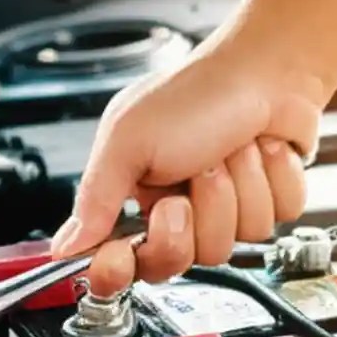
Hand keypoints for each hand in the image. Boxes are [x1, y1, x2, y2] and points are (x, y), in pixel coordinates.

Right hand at [50, 43, 326, 295]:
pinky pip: (273, 220)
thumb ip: (95, 197)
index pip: (117, 261)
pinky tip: (263, 150)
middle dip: (193, 214)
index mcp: (135, 196)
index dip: (117, 268)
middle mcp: (177, 210)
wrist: (266, 68)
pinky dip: (272, 179)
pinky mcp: (267, 206)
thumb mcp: (129, 139)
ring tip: (230, 149)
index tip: (118, 259)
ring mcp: (224, 212)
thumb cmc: (197, 92)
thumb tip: (64, 245)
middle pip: (177, 260)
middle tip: (194, 176)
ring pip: (230, 243)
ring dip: (236, 188)